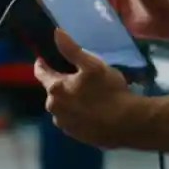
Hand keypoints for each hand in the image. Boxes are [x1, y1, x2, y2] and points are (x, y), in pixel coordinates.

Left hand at [34, 30, 139, 149]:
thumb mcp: (93, 65)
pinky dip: (78, 113)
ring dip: (69, 100)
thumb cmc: (109, 91)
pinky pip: (72, 120)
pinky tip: (92, 110)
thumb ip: (72, 49)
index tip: (43, 58)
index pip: (40, 73)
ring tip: (86, 95)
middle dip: (61, 83)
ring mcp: (65, 125)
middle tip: (76, 77)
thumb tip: (56, 33)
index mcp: (55, 89)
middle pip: (53, 91)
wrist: (127, 123)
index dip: (42, 64)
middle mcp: (55, 109)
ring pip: (62, 107)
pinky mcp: (76, 136)